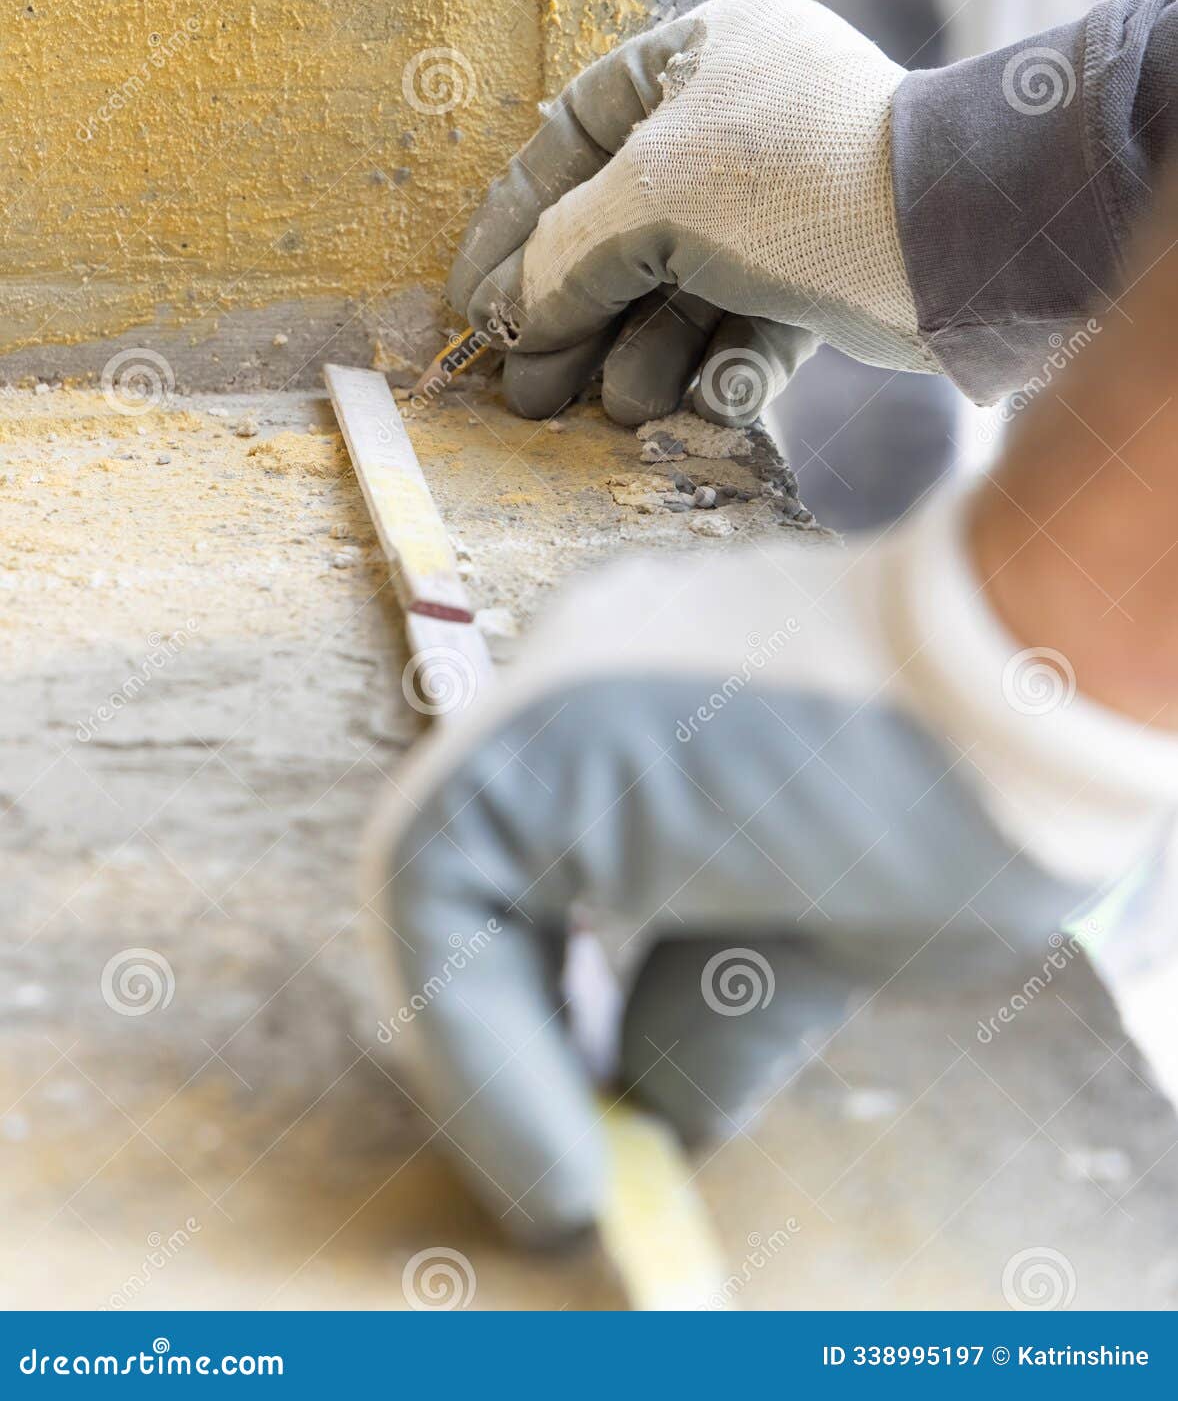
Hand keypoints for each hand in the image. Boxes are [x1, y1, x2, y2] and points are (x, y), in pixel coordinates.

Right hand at [364, 493, 1112, 1244]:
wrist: (1045, 643)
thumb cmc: (961, 791)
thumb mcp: (829, 957)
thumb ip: (700, 1037)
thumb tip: (647, 1102)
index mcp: (571, 743)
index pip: (437, 910)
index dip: (479, 1065)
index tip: (565, 1181)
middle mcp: (553, 672)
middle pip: (444, 861)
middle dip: (492, 1018)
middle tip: (565, 1151)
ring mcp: (594, 651)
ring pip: (497, 827)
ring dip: (529, 959)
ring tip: (592, 1077)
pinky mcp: (641, 656)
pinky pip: (556, 785)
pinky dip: (572, 895)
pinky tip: (628, 972)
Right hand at [448, 0, 936, 428]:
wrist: (964, 240)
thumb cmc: (794, 184)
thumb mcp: (649, 201)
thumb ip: (564, 253)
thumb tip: (506, 312)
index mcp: (701, 54)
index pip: (571, 134)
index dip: (513, 222)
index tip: (473, 302)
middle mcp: (745, 120)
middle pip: (625, 225)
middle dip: (578, 313)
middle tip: (528, 390)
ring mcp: (792, 198)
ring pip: (688, 285)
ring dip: (645, 353)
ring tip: (618, 410)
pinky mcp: (834, 271)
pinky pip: (752, 321)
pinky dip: (720, 366)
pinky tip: (697, 409)